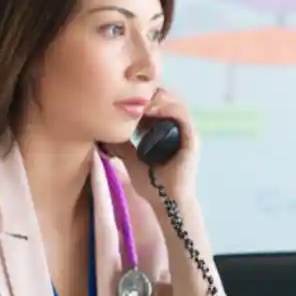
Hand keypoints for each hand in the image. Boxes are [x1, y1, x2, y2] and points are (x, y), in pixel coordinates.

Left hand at [107, 87, 199, 203]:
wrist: (166, 203)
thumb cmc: (151, 183)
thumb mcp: (130, 157)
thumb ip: (121, 143)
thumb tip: (103, 129)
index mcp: (167, 130)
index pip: (157, 103)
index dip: (142, 96)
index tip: (124, 95)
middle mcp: (179, 128)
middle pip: (166, 98)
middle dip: (149, 93)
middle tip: (130, 92)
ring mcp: (188, 132)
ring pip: (175, 102)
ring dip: (157, 97)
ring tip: (139, 99)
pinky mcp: (192, 138)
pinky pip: (181, 115)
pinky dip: (167, 107)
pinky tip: (151, 108)